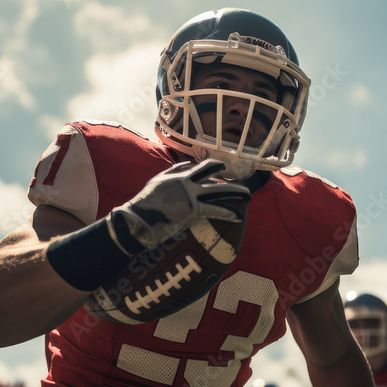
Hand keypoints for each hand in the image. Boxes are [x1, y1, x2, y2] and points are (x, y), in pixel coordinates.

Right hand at [111, 159, 250, 252]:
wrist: (137, 219)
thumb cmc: (144, 205)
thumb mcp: (156, 184)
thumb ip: (170, 175)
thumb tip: (181, 170)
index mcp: (177, 175)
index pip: (200, 167)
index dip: (213, 167)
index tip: (223, 169)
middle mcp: (187, 181)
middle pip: (214, 175)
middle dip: (229, 178)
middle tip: (242, 183)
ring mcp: (191, 195)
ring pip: (220, 190)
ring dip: (236, 193)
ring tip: (248, 196)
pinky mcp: (193, 210)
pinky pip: (217, 210)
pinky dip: (230, 212)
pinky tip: (239, 215)